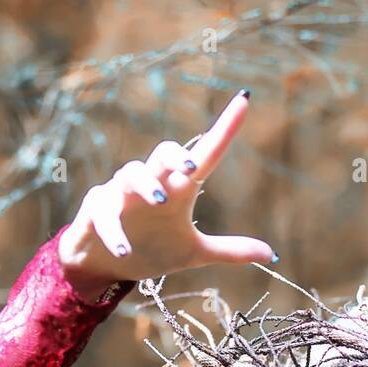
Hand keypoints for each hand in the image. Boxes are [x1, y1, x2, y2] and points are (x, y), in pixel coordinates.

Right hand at [58, 90, 276, 297]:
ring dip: (144, 184)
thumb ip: (230, 250)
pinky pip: (103, 214)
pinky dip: (113, 230)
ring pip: (130, 174)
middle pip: (163, 154)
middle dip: (176, 156)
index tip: (244, 101)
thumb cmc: (151, 248)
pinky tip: (124, 248)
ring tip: (159, 201)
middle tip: (192, 168)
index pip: (205, 155)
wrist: (105, 265)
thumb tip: (272, 255)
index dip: (224, 130)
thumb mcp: (194, 254)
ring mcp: (121, 196)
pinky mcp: (96, 212)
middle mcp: (151, 186)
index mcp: (177, 191)